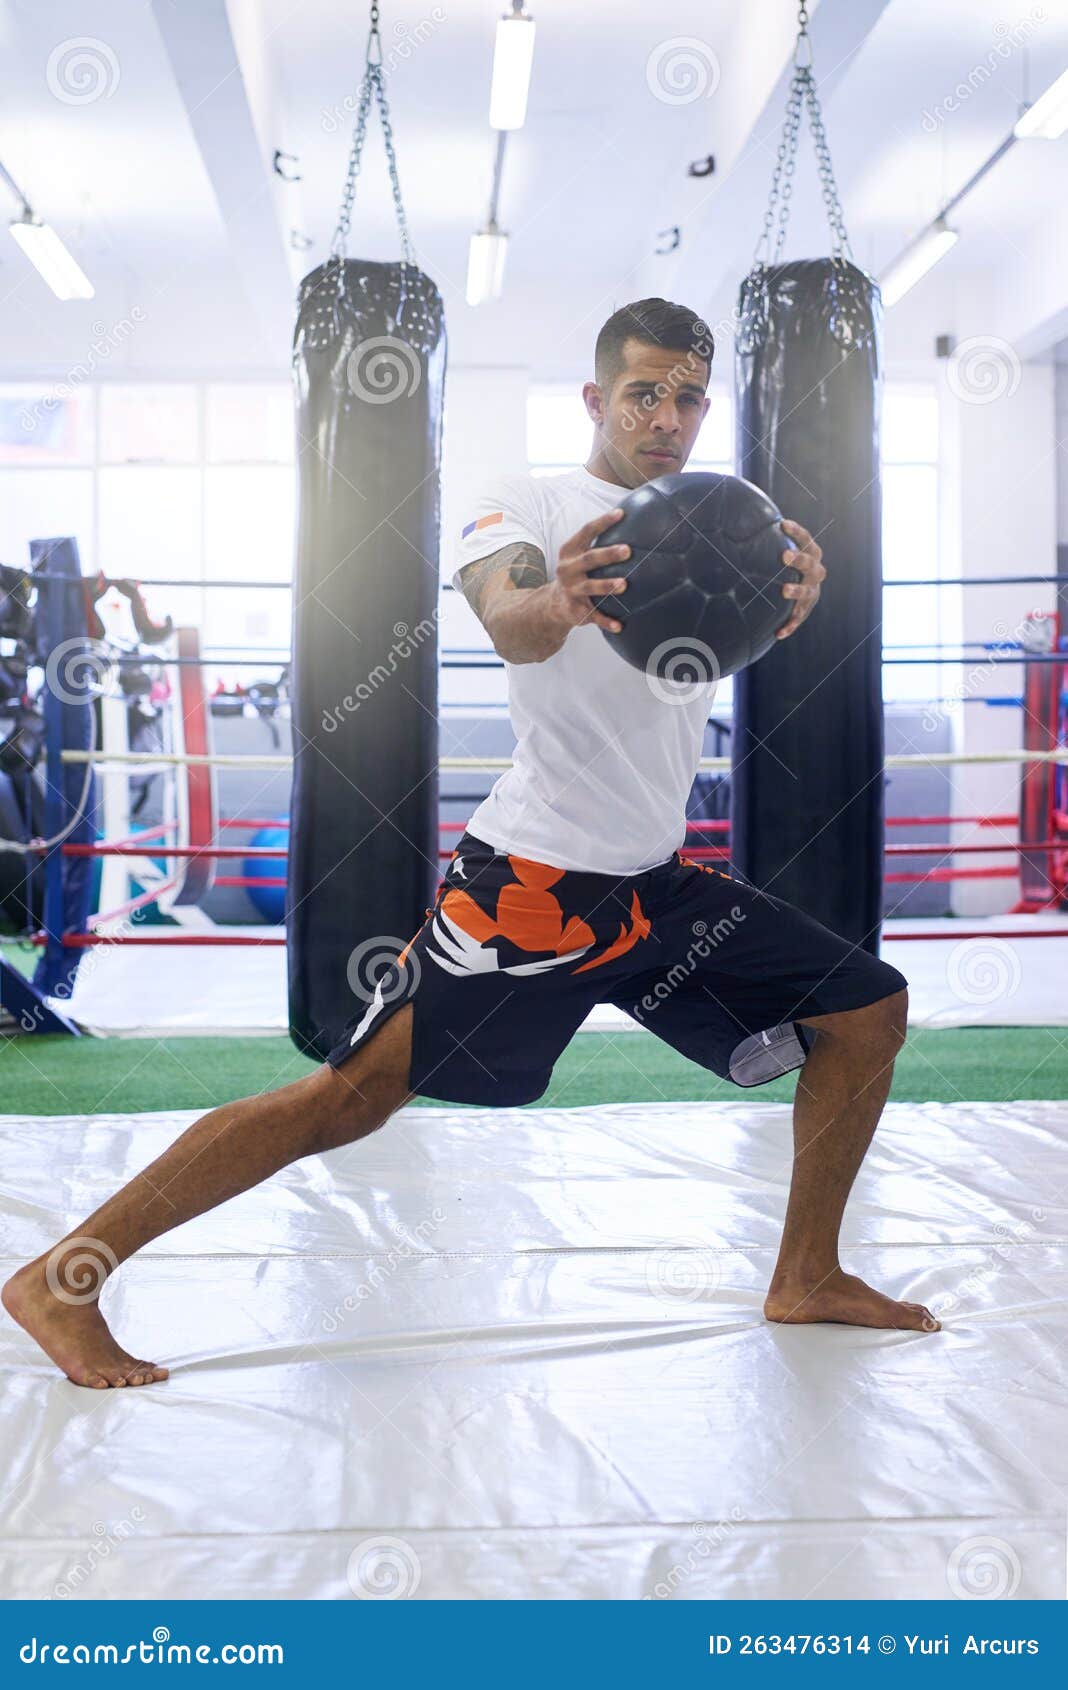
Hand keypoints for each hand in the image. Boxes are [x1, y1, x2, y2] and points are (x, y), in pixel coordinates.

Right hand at [549, 509, 630, 633]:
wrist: (553, 604)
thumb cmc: (576, 573)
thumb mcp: (578, 556)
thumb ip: (596, 544)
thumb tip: (629, 523)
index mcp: (569, 551)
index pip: (586, 532)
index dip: (603, 522)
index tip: (620, 514)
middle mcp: (567, 569)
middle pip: (589, 559)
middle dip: (608, 554)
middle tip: (627, 550)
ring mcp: (571, 591)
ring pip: (590, 587)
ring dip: (607, 586)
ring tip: (624, 584)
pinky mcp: (575, 610)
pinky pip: (593, 616)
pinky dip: (606, 622)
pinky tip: (619, 626)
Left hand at [777, 519, 824, 639]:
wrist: (796, 591)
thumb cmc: (781, 566)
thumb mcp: (778, 552)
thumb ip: (766, 540)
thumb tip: (738, 521)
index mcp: (811, 554)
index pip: (806, 540)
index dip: (797, 532)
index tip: (782, 524)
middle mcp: (815, 572)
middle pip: (810, 564)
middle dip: (799, 559)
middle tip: (783, 555)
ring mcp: (812, 592)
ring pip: (807, 592)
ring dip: (797, 591)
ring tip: (784, 591)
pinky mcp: (805, 610)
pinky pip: (798, 619)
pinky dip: (790, 626)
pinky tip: (778, 634)